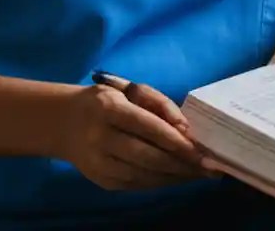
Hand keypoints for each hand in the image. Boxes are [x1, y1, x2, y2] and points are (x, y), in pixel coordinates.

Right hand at [56, 77, 219, 190]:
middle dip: (182, 164)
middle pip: (147, 156)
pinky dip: (162, 181)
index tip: (201, 150)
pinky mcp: (101, 180)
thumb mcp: (130, 90)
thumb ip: (159, 103)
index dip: (176, 141)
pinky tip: (179, 177)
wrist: (65, 123)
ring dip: (176, 177)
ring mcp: (99, 163)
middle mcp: (100, 137)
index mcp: (108, 108)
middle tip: (209, 168)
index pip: (147, 127)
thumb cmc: (106, 101)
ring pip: (144, 175)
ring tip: (200, 174)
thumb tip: (185, 128)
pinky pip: (137, 184)